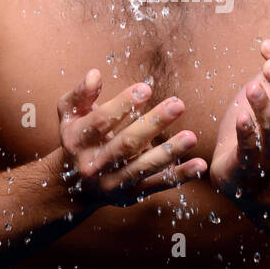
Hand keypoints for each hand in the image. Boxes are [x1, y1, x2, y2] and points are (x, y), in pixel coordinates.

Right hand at [54, 69, 206, 207]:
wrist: (72, 187)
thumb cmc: (77, 140)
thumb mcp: (70, 115)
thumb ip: (81, 94)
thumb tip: (96, 74)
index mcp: (77, 141)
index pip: (101, 121)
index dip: (123, 104)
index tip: (146, 88)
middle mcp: (94, 165)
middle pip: (125, 144)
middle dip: (152, 124)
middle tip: (178, 104)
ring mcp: (113, 183)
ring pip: (143, 168)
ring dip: (169, 152)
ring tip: (191, 137)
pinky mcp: (131, 195)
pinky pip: (158, 185)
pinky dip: (180, 176)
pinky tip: (199, 165)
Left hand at [209, 34, 269, 198]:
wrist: (244, 178)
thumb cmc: (256, 131)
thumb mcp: (266, 94)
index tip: (266, 46)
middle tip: (268, 65)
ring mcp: (269, 150)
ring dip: (265, 107)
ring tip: (253, 87)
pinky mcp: (248, 165)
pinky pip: (251, 150)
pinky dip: (248, 134)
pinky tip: (241, 117)